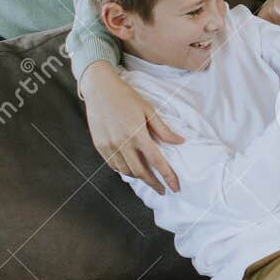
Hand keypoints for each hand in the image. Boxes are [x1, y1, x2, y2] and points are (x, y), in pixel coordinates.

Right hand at [80, 61, 185, 194]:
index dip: (167, 176)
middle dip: (153, 184)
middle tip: (163, 189)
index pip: (156, 161)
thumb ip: (163, 129)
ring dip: (139, 178)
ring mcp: (109, 146)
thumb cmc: (126, 97)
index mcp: (137, 133)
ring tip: (149, 179)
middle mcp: (122, 142)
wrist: (99, 89)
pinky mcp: (99, 146)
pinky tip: (132, 170)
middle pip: (140, 172)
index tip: (175, 187)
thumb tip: (180, 142)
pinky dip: (124, 171)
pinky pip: (113, 165)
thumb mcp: (148, 109)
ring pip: (126, 171)